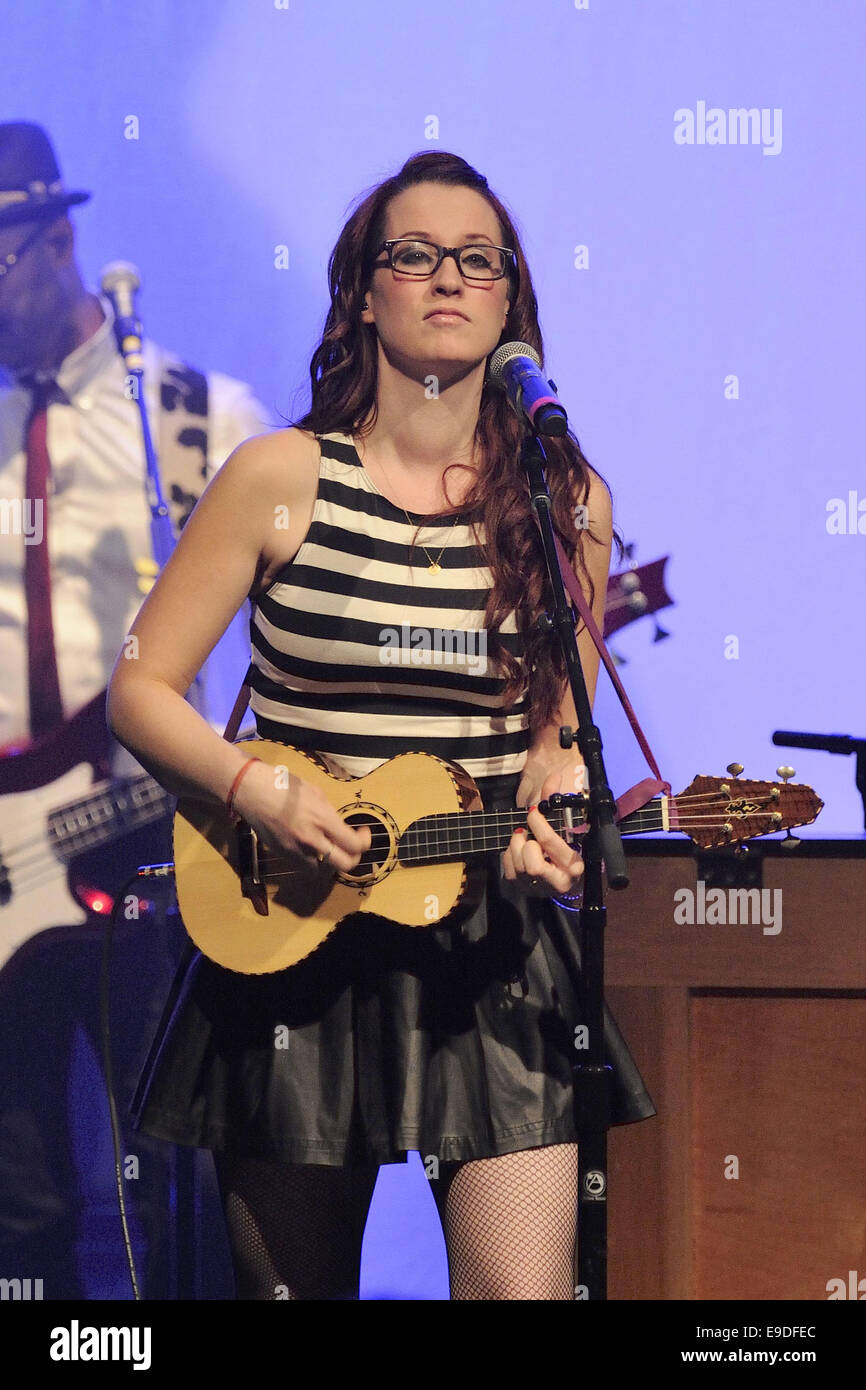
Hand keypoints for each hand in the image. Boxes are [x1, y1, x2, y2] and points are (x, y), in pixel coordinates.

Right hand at [230, 758, 370, 872]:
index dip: (365, 841)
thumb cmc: (283, 785)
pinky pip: (304, 866)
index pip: (354, 845)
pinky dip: (312, 862)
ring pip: (324, 870)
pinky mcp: (283, 855)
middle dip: (354, 858)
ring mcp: (295, 850)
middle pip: (345, 865)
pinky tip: (312, 849)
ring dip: (331, 863)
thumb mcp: (315, 792)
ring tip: (331, 850)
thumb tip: (338, 826)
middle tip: (352, 847)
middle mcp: (311, 840)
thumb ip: (329, 813)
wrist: (251, 791)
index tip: (363, 832)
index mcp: (322, 819)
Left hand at [502, 765, 583, 899]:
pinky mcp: (522, 888)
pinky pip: (508, 869)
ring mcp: (538, 887)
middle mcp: (557, 881)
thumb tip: (554, 776)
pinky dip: (510, 855)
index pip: (550, 844)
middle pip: (532, 863)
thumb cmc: (563, 847)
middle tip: (529, 834)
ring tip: (525, 841)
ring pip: (518, 864)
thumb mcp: (564, 825)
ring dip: (517, 847)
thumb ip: (556, 800)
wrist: (561, 878)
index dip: (538, 824)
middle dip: (527, 844)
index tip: (534, 812)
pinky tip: (520, 852)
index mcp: (573, 865)